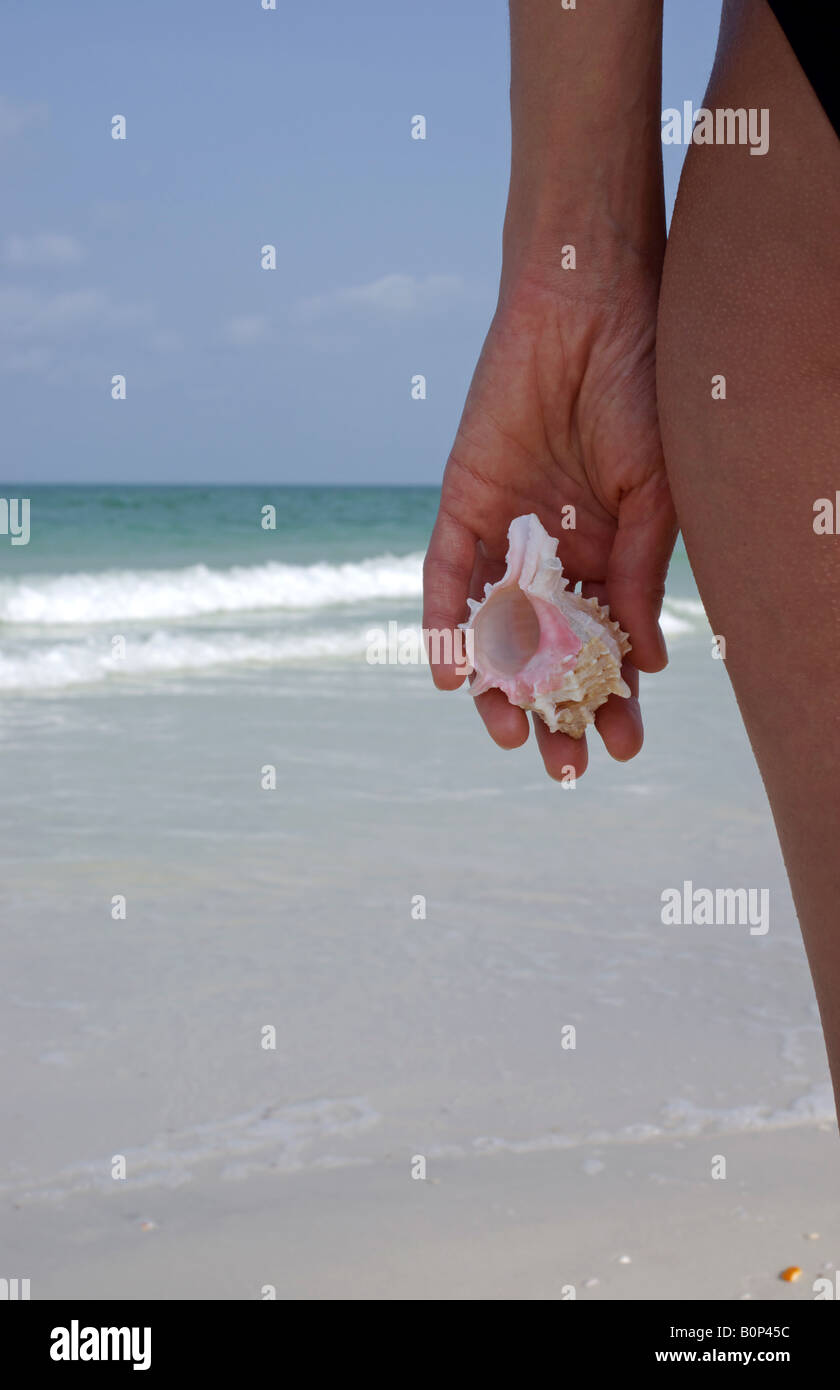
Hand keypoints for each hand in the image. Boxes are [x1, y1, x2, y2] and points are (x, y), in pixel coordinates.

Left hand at [423, 265, 676, 779]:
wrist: (589, 308)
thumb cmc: (643, 391)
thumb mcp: (656, 497)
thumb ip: (643, 577)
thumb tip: (650, 665)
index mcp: (612, 556)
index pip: (608, 649)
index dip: (614, 701)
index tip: (622, 749)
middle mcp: (556, 556)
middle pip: (547, 654)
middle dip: (554, 710)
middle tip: (559, 764)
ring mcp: (506, 535)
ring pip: (494, 630)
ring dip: (498, 686)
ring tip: (509, 733)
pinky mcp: (462, 506)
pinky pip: (447, 578)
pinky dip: (446, 627)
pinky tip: (451, 678)